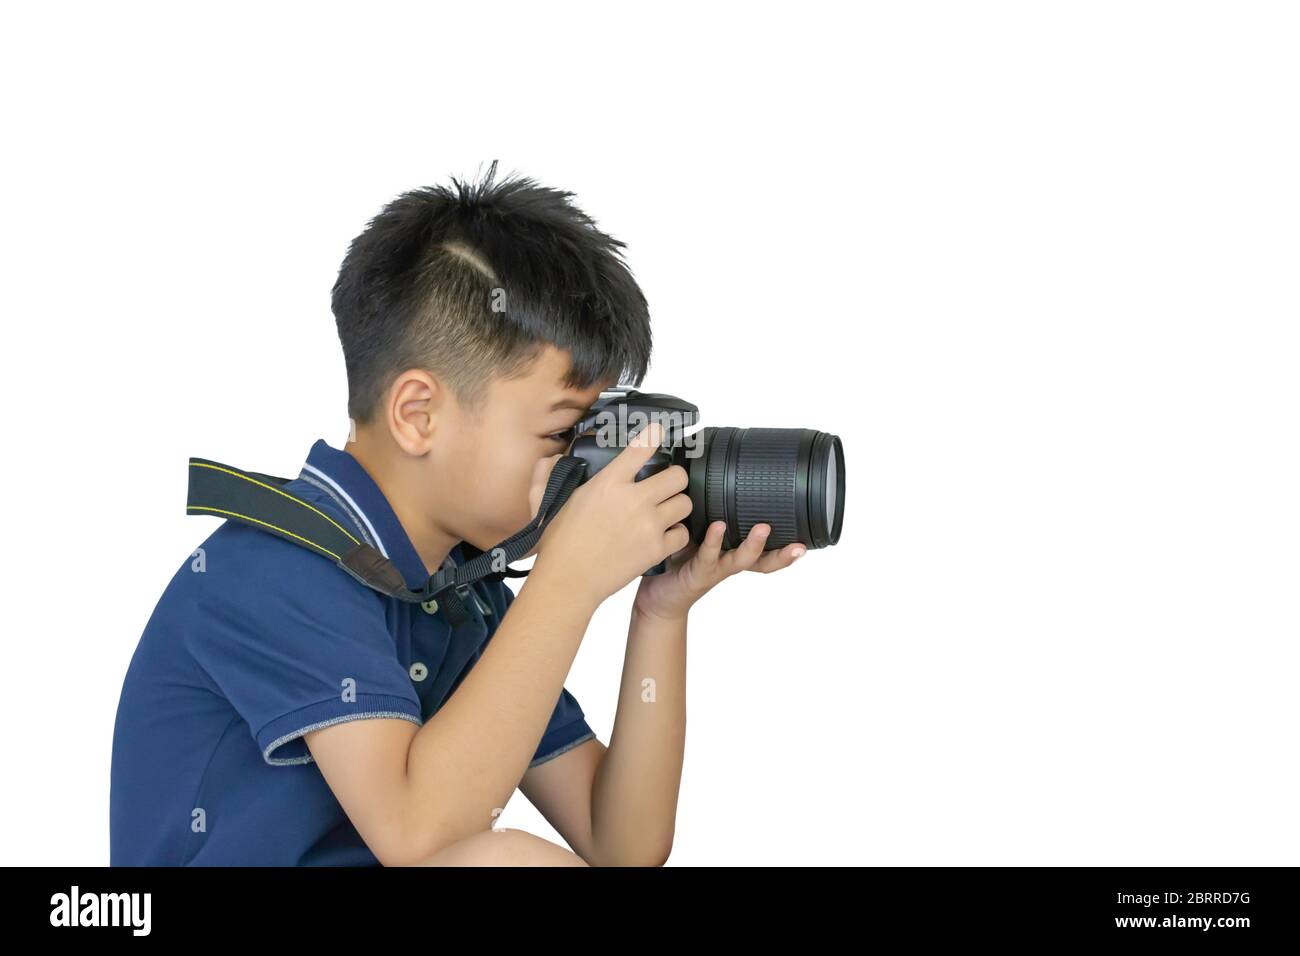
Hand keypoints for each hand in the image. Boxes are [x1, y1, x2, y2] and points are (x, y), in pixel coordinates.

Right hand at [529, 421, 692, 608]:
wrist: (568, 580)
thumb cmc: (556, 543)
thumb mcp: (544, 501)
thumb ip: (546, 474)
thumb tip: (551, 458)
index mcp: (607, 483)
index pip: (641, 448)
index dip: (654, 435)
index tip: (658, 432)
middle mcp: (633, 500)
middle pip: (677, 476)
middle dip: (673, 479)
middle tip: (665, 486)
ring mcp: (647, 525)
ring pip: (685, 503)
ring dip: (676, 506)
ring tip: (665, 512)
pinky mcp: (656, 549)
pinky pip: (682, 533)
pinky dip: (675, 534)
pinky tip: (662, 535)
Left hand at [632, 520, 806, 622]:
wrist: (658, 595)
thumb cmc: (678, 560)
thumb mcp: (696, 534)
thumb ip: (706, 512)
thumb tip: (708, 473)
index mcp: (733, 554)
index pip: (767, 553)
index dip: (787, 551)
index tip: (807, 542)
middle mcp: (729, 563)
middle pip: (763, 562)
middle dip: (782, 554)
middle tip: (799, 545)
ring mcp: (715, 569)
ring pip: (740, 560)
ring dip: (753, 546)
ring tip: (763, 530)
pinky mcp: (696, 573)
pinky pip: (707, 556)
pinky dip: (714, 541)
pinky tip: (718, 527)